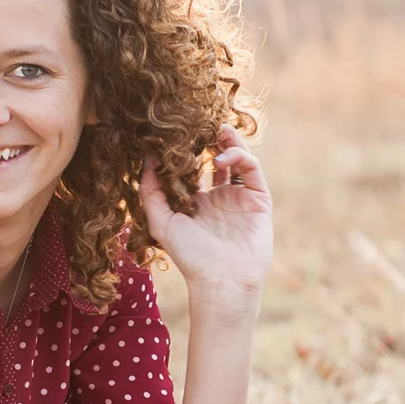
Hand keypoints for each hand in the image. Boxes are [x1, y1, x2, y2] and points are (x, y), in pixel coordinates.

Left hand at [140, 124, 272, 299]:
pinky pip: (252, 169)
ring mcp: (240, 197)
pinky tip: (222, 157)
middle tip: (198, 123)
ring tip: (215, 129)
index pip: (192, 168)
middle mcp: (219, 198)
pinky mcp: (259, 198)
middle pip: (216, 158)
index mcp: (196, 203)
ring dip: (227, 141)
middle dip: (209, 140)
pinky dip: (240, 156)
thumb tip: (145, 160)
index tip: (174, 134)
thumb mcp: (161, 222)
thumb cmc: (189, 257)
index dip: (185, 151)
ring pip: (237, 158)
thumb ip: (151, 192)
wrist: (222, 280)